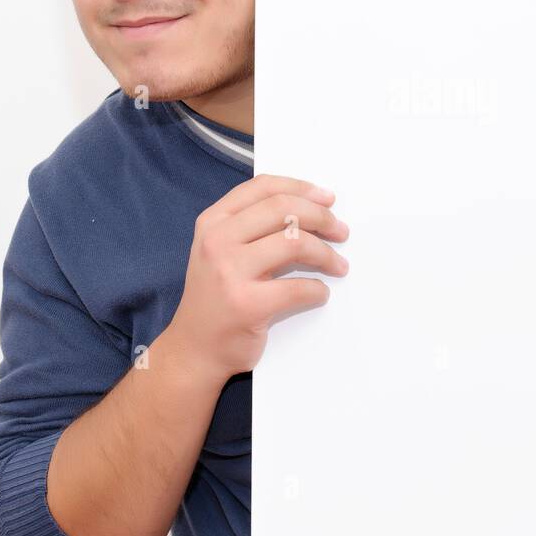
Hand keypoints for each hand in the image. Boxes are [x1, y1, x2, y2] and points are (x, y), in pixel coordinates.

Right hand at [165, 173, 350, 382]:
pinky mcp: (247, 304)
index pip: (263, 187)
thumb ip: (249, 225)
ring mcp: (230, 272)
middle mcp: (217, 241)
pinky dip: (318, 290)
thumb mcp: (219, 249)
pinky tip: (320, 293)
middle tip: (340, 231)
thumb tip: (309, 207)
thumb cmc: (216, 296)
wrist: (195, 348)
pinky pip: (298, 287)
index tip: (327, 198)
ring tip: (339, 265)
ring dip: (327, 253)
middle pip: (283, 209)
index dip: (301, 188)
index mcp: (213, 221)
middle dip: (322, 217)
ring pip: (295, 243)